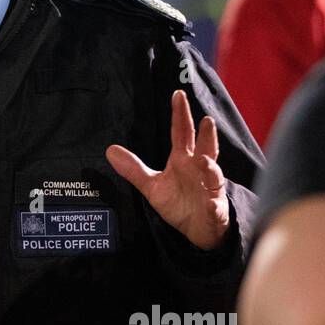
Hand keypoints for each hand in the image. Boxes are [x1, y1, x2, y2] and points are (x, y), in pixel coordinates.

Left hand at [106, 89, 229, 250]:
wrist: (196, 228)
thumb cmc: (178, 202)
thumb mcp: (152, 185)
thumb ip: (134, 169)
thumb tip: (110, 150)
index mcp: (183, 160)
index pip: (182, 133)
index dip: (180, 115)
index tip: (177, 96)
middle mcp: (199, 169)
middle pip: (203, 148)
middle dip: (206, 134)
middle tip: (207, 119)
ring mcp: (209, 187)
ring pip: (213, 174)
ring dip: (211, 167)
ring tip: (205, 160)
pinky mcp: (214, 208)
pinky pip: (214, 206)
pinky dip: (213, 205)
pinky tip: (211, 204)